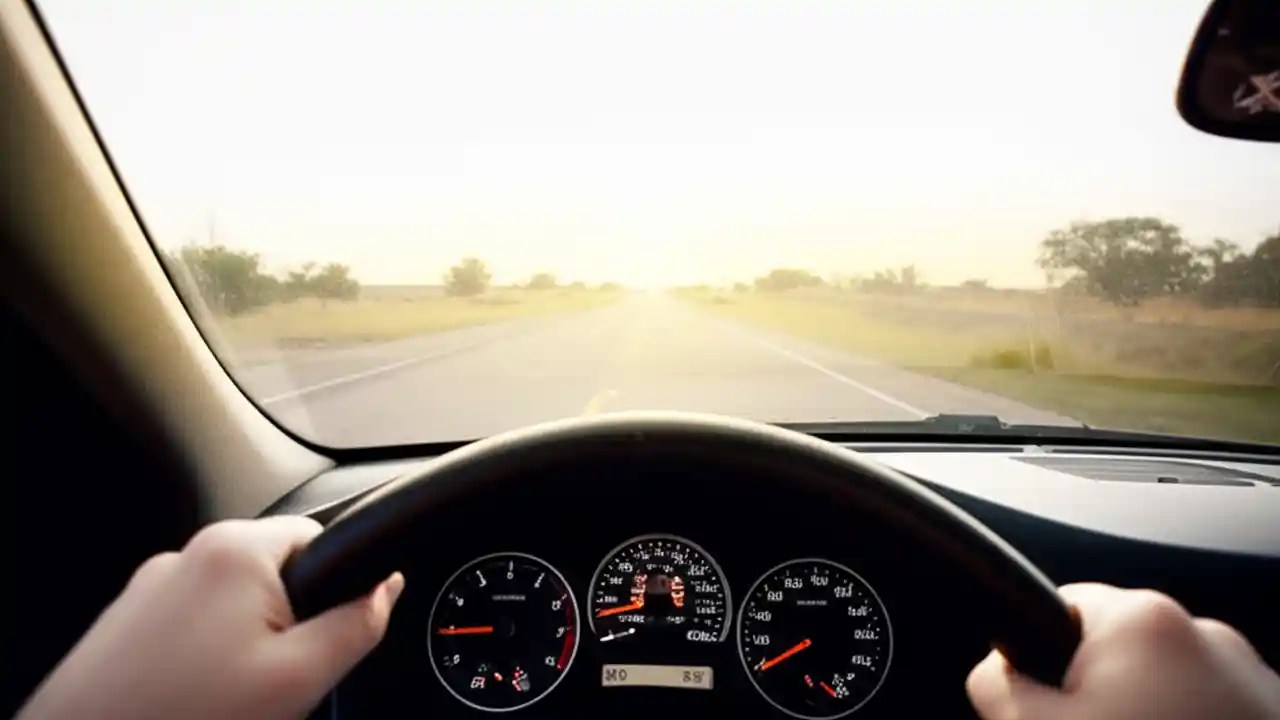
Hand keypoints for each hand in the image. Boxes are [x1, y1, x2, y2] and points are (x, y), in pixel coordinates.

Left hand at [18, 516, 403, 719]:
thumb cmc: (187, 718)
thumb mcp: (301, 678)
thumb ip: (357, 624)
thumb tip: (387, 588)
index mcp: (236, 549)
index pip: (322, 538)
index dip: (339, 588)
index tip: (325, 637)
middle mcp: (189, 554)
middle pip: (278, 574)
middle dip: (289, 624)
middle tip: (277, 682)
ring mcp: (151, 588)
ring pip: (235, 607)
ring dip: (248, 645)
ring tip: (231, 699)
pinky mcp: (127, 623)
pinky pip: (194, 628)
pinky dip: (207, 659)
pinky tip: (199, 700)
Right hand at [967, 583, 1279, 719]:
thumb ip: (997, 683)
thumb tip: (996, 670)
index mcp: (1142, 620)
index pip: (1060, 608)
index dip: (1042, 666)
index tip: (1054, 713)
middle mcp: (1208, 634)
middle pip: (1117, 653)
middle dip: (1101, 697)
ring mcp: (1254, 679)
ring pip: (1167, 688)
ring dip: (1149, 717)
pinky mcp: (1272, 715)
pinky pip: (1208, 711)